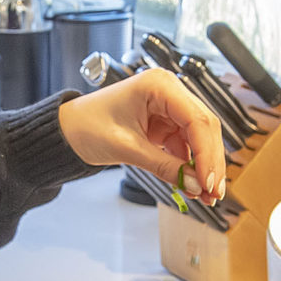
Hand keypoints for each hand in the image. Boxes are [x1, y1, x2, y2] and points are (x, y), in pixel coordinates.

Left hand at [58, 70, 226, 201]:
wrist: (67, 130)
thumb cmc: (87, 126)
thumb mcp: (127, 148)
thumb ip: (164, 167)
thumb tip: (195, 185)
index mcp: (159, 85)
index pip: (197, 120)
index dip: (208, 154)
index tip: (210, 182)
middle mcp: (169, 91)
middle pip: (204, 127)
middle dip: (210, 162)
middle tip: (213, 192)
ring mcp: (169, 107)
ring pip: (199, 138)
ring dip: (203, 166)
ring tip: (205, 194)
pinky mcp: (166, 122)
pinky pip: (186, 144)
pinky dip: (190, 165)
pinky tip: (192, 184)